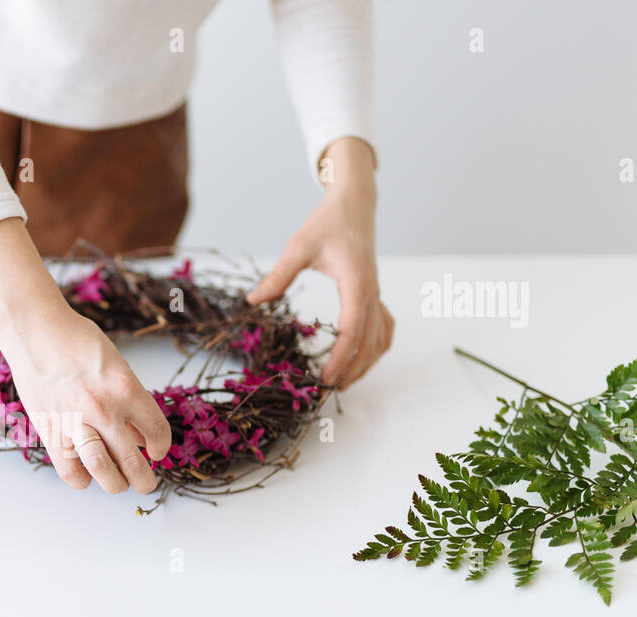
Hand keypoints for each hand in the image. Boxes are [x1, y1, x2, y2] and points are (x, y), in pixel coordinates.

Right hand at [0, 300, 171, 492]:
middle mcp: (103, 408)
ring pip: (103, 471)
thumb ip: (128, 401)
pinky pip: (69, 470)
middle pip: (134, 462)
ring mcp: (75, 422)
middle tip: (146, 483)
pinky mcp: (50, 430)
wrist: (35, 331)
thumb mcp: (116, 365)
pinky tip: (87, 474)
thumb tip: (138, 436)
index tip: (158, 453)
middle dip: (145, 480)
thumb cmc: (77, 341)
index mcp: (126, 388)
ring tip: (119, 484)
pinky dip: (81, 480)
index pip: (157, 432)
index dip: (162, 448)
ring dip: (116, 485)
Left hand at [246, 137, 393, 387]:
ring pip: (380, 338)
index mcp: (356, 283)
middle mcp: (372, 292)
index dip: (341, 357)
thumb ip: (278, 276)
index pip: (353, 328)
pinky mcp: (374, 294)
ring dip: (365, 363)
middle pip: (369, 341)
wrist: (354, 204)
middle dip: (352, 369)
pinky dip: (375, 347)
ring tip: (342, 382)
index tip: (325, 378)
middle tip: (327, 391)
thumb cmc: (327, 223)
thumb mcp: (298, 246)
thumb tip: (253, 301)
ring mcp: (376, 294)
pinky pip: (384, 327)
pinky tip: (362, 358)